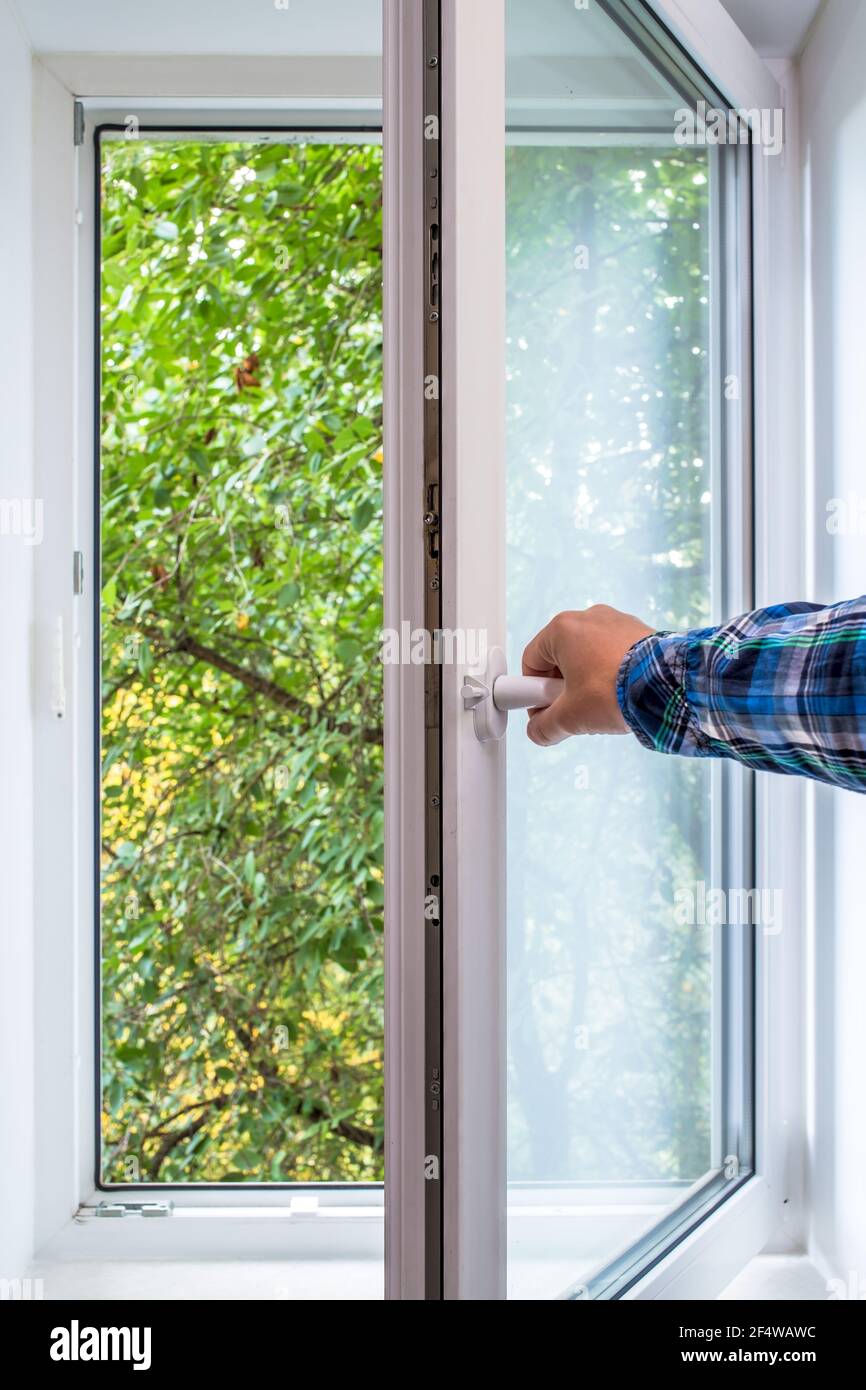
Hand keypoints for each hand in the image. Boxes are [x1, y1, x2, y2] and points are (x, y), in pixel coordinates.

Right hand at [522, 605, 654, 745]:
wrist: (669, 685)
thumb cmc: (616, 691)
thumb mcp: (570, 717)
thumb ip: (545, 727)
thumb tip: (539, 731)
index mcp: (562, 629)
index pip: (531, 660)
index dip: (532, 690)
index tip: (541, 709)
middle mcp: (588, 617)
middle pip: (561, 657)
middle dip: (562, 687)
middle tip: (572, 710)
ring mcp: (617, 621)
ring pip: (589, 655)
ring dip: (587, 681)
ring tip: (602, 705)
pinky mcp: (640, 631)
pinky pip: (614, 653)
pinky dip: (612, 674)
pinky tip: (621, 695)